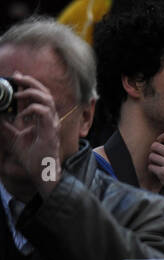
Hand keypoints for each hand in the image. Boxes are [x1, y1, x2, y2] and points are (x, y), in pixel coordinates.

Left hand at [0, 72, 64, 196]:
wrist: (42, 173)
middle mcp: (50, 119)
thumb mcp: (12, 137)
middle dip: (30, 82)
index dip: (27, 84)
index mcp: (43, 119)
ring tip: (17, 93)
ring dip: (31, 92)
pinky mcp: (50, 131)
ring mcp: (52, 124)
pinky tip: (22, 114)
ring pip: (47, 98)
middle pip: (45, 92)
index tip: (15, 76)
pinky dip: (31, 108)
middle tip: (16, 78)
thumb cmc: (32, 158)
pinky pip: (43, 112)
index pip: (38, 96)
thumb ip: (6, 126)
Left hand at [148, 131, 163, 209]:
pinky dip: (153, 171)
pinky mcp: (163, 174)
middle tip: (157, 159)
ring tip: (159, 168)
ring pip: (151, 156)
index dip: (161, 138)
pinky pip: (151, 167)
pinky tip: (159, 176)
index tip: (161, 145)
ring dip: (153, 162)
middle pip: (155, 145)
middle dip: (154, 152)